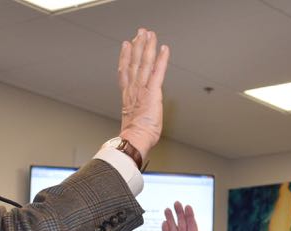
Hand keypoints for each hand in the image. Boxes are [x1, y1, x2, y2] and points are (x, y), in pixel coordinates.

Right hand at [117, 28, 169, 157]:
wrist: (135, 139)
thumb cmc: (136, 136)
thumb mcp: (133, 121)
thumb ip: (134, 115)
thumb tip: (132, 122)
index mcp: (128, 96)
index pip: (126, 71)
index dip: (126, 56)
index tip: (127, 45)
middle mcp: (134, 89)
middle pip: (135, 62)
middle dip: (138, 45)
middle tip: (140, 32)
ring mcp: (142, 89)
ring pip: (144, 63)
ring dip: (147, 46)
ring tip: (149, 34)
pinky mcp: (153, 92)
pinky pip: (158, 72)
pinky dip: (161, 60)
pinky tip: (164, 49)